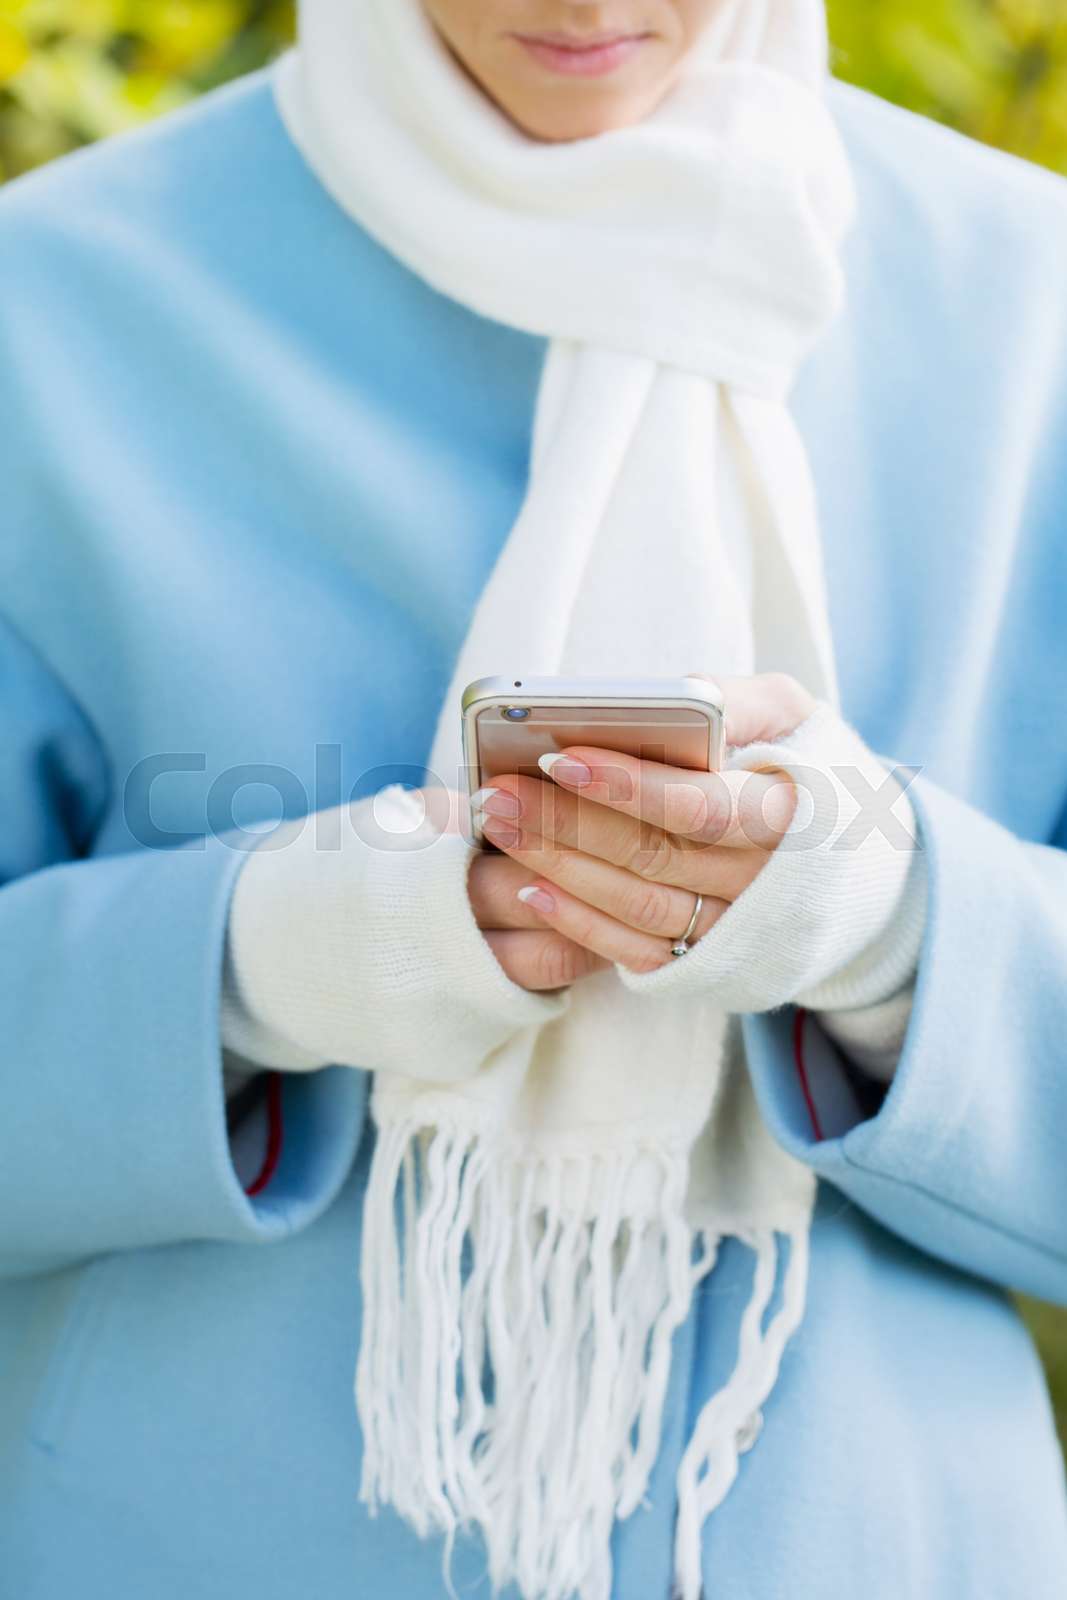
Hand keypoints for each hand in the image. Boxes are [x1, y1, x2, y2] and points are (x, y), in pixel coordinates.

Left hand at [467, 673, 815, 986]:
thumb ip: (742, 701)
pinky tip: (531, 889)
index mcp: (793, 815)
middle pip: (654, 855)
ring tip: (501, 827)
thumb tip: (679, 694)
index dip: (628, 785)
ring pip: (638, 905)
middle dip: (567, 822)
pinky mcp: (709, 966)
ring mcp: (736, 934)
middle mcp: (765, 886)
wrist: (860, 872)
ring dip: (560, 869)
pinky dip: (580, 924)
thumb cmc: (808, 772)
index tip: (557, 754)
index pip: (701, 806)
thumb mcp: (796, 717)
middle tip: (499, 791)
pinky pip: (638, 953)